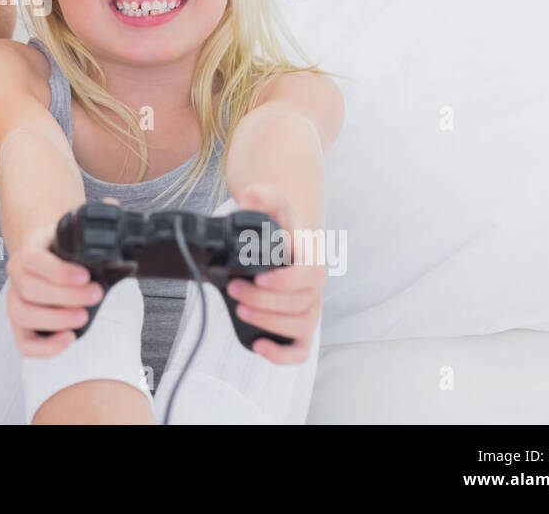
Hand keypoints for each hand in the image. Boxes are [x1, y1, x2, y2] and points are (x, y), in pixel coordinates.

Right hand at [5, 218, 102, 357]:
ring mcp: (15, 302)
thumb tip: (113, 206)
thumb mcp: (74, 232)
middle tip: (96, 295)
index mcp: (30, 250)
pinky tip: (69, 339)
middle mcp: (17, 276)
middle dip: (66, 296)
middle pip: (30, 289)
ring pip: (23, 314)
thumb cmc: (64, 251)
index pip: (32, 259)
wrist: (46, 262)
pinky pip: (24, 343)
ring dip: (55, 319)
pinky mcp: (21, 327)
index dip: (58, 270)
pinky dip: (45, 347)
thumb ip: (93, 219)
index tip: (86, 276)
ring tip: (83, 317)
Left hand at [225, 183, 324, 364]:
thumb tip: (252, 195)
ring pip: (301, 326)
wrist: (285, 236)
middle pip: (301, 304)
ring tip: (240, 309)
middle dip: (265, 301)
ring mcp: (308, 306)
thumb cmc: (279, 222)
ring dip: (269, 323)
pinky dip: (282, 354)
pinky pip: (301, 349)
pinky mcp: (298, 324)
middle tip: (234, 288)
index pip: (311, 274)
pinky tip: (258, 346)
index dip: (287, 281)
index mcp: (311, 256)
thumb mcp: (272, 203)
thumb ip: (264, 197)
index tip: (259, 276)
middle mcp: (314, 284)